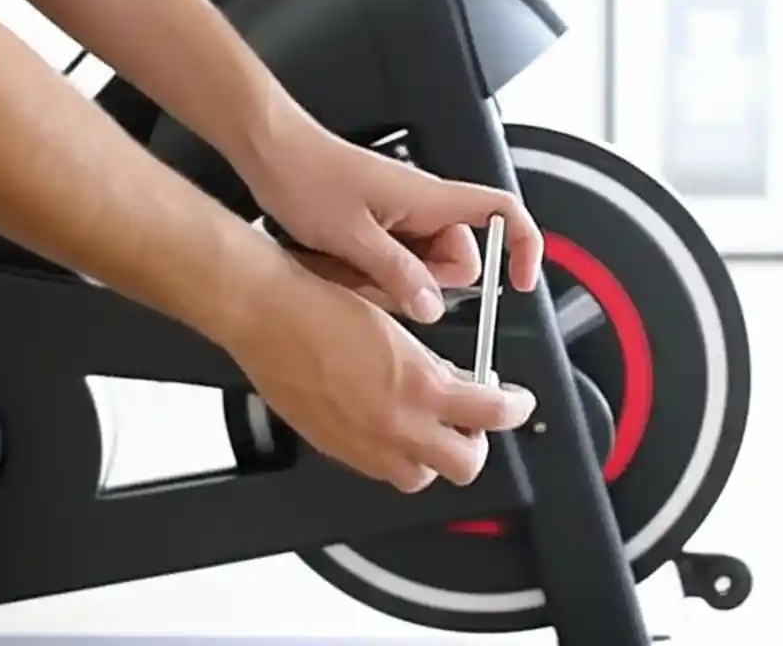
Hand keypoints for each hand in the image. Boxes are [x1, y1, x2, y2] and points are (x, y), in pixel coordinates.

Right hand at [227, 262, 535, 492]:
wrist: (266, 313)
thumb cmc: (320, 305)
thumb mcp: (397, 323)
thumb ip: (431, 363)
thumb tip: (451, 380)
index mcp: (420, 385)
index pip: (493, 413)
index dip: (515, 409)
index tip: (517, 403)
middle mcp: (396, 424)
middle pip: (465, 465)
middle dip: (475, 444)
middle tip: (472, 421)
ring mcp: (364, 444)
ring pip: (419, 478)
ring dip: (431, 458)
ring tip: (428, 430)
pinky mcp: (334, 448)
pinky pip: (376, 469)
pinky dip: (391, 455)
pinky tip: (385, 426)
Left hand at [241, 126, 543, 323]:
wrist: (271, 152)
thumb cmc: (305, 174)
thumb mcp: (350, 236)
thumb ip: (396, 275)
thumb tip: (432, 307)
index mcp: (429, 198)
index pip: (503, 212)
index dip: (523, 246)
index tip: (522, 281)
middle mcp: (423, 205)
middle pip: (457, 261)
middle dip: (424, 284)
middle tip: (378, 278)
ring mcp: (402, 216)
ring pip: (422, 268)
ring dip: (392, 281)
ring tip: (349, 266)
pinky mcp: (381, 224)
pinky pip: (396, 262)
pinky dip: (375, 273)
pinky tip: (343, 264)